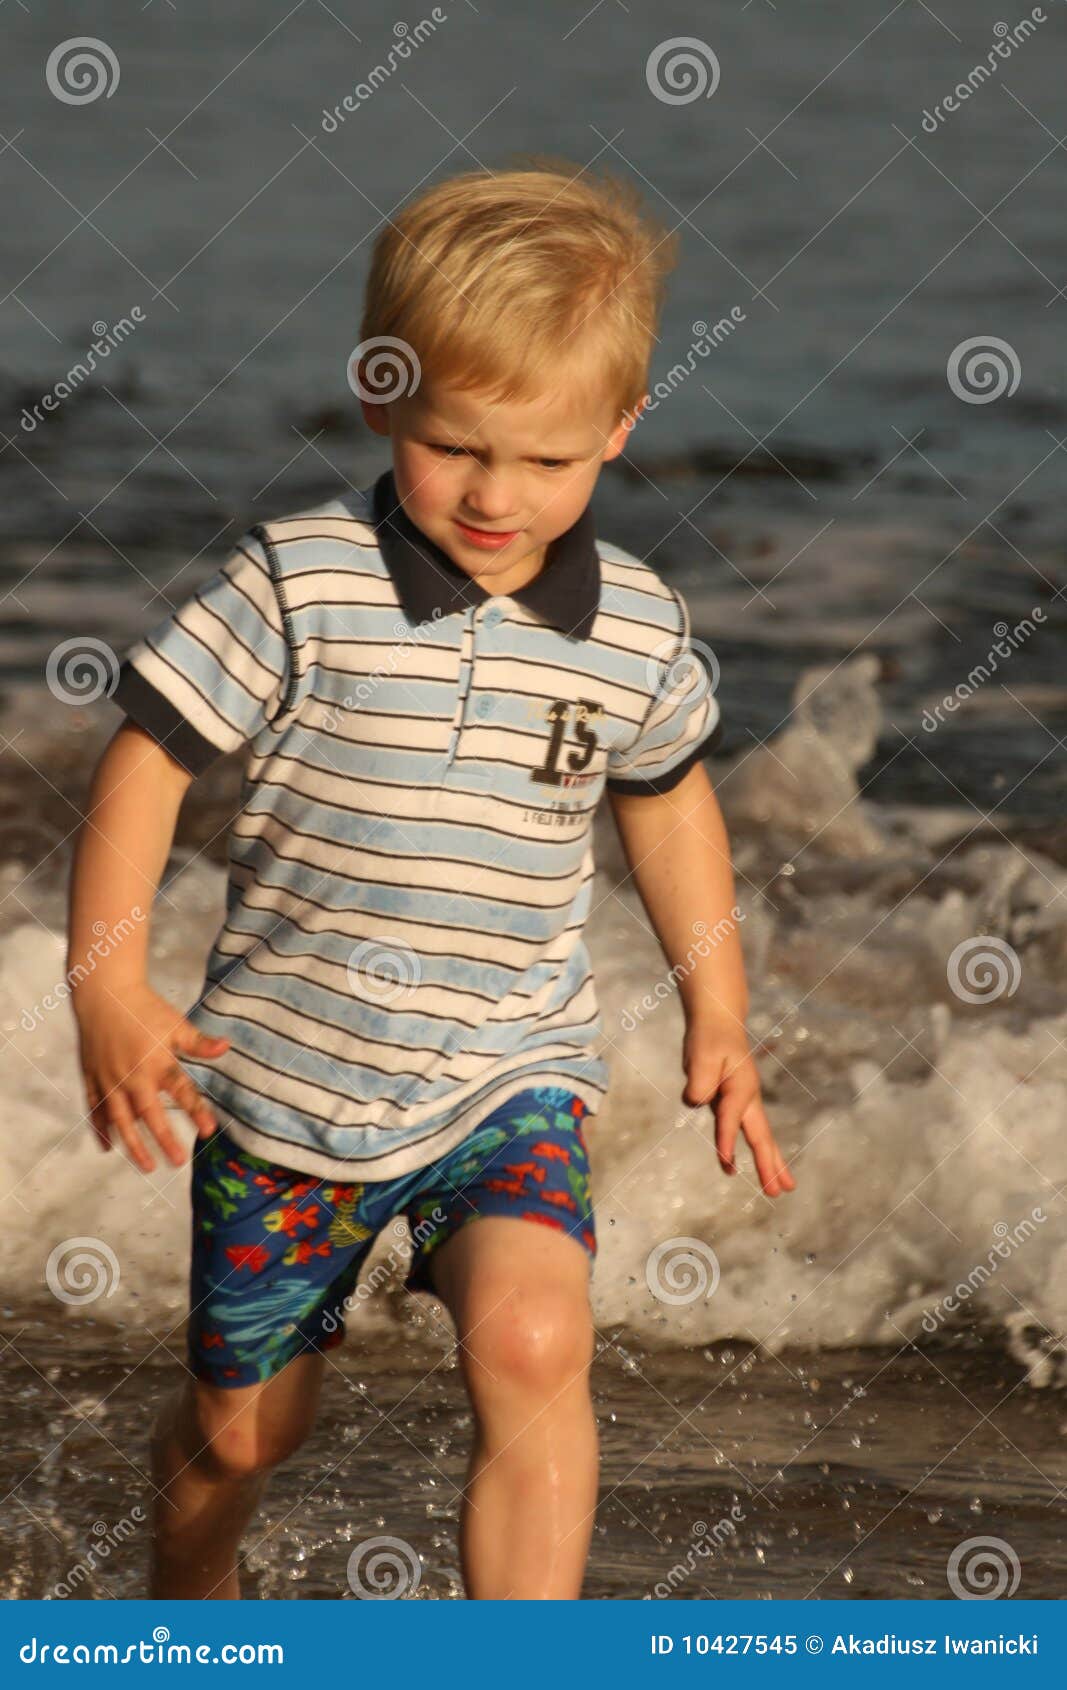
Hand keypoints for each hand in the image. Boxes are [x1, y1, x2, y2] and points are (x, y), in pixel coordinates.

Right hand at [74, 982, 230, 1172]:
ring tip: (147, 1166)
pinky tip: (107, 1148)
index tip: (209, 1131)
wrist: (104, 993)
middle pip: (149, 1115)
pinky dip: (100, 1129)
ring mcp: (109, 1079)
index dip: (196, 1112)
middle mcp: (132, 1076)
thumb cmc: (145, 1009)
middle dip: (164, 1140)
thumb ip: (199, 1043)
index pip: (180, 1092)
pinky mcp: (92, 1078)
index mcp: (156, 1063)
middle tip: (178, 1162)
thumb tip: (227, 1047)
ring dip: (133, 1144)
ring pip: (120, 1120)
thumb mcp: (177, 1024)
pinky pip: (95, 1109)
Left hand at [682, 1016, 795, 1196]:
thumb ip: (698, 1079)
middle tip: (778, 1193)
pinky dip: (758, 1150)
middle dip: (769, 1165)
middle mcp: (748, 1097)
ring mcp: (745, 1102)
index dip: (726, 1141)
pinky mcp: (737, 1104)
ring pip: (761, 1137)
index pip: (729, 1119)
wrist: (719, 1023)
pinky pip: (748, 1132)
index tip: (726, 1166)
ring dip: (771, 1163)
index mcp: (740, 1086)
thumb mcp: (700, 1055)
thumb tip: (696, 1102)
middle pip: (760, 1136)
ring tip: (781, 1189)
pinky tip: (765, 1168)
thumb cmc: (709, 1038)